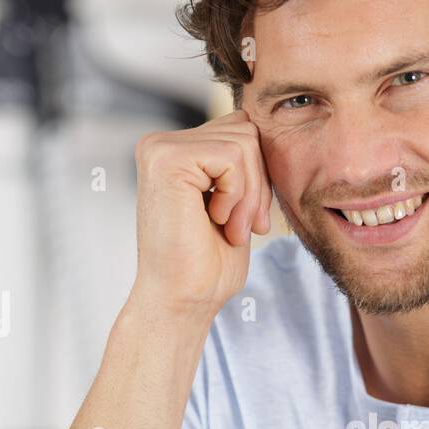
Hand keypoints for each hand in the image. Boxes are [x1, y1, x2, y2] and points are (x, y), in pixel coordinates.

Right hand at [133, 109, 272, 317]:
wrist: (184, 300)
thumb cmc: (207, 263)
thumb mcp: (233, 203)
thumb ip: (241, 164)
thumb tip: (268, 127)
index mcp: (175, 151)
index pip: (241, 130)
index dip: (259, 175)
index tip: (251, 219)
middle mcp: (161, 143)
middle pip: (246, 130)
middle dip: (258, 183)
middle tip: (245, 226)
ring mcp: (160, 148)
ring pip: (244, 142)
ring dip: (249, 194)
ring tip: (230, 228)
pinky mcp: (166, 159)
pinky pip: (231, 157)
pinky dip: (238, 194)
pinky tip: (217, 220)